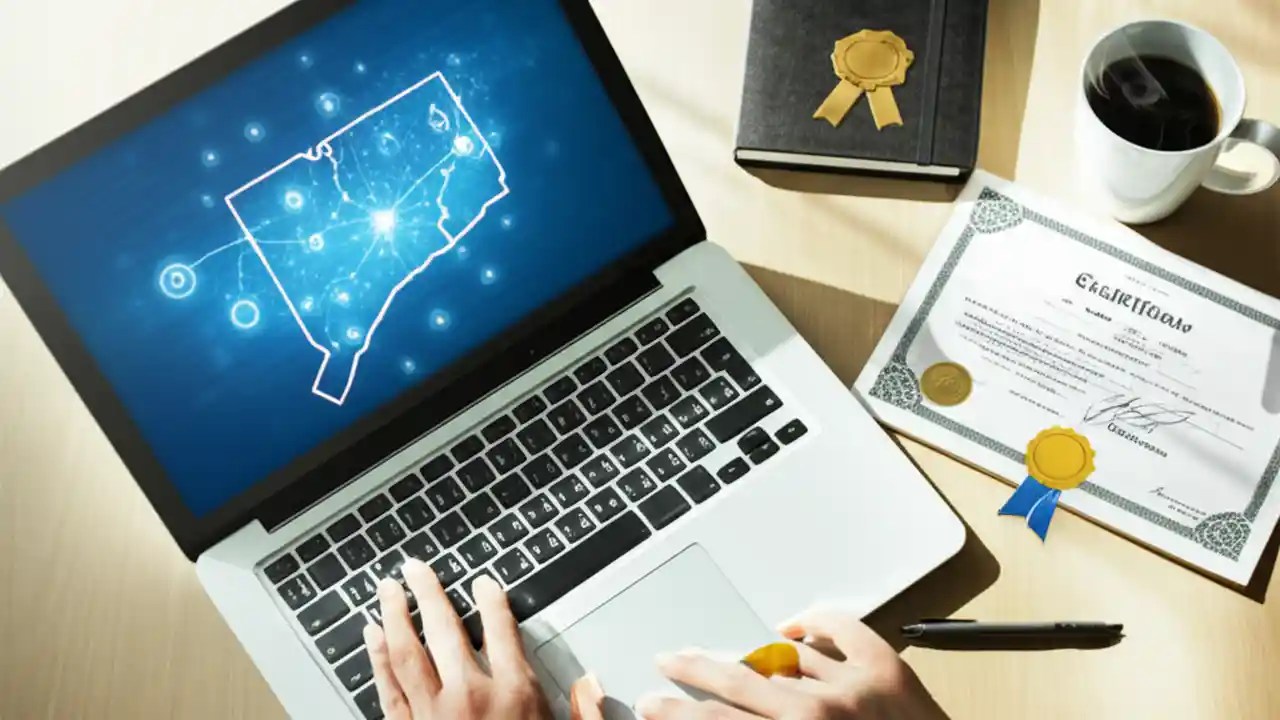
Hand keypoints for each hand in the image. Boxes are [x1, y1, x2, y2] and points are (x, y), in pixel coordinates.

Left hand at [365, 558, 604, 719]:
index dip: (491, 599)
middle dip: (429, 593)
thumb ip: (583, 714)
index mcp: (513, 694)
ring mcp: (433, 715)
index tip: (483, 582)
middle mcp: (469, 696)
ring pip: (406, 652)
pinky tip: (370, 635)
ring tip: (387, 589)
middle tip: (416, 567)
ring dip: (395, 615)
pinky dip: (377, 658)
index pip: (501, 628)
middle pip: (445, 629)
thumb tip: (590, 685)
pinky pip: (388, 688)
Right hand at [637, 610, 947, 719]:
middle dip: (694, 671)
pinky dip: (814, 624)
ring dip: (757, 661)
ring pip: (784, 659)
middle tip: (669, 660)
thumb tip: (727, 718)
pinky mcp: (887, 666)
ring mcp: (854, 684)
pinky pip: (839, 628)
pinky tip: (794, 629)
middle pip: (736, 682)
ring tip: (731, 659)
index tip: (653, 702)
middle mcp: (818, 713)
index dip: (676, 710)